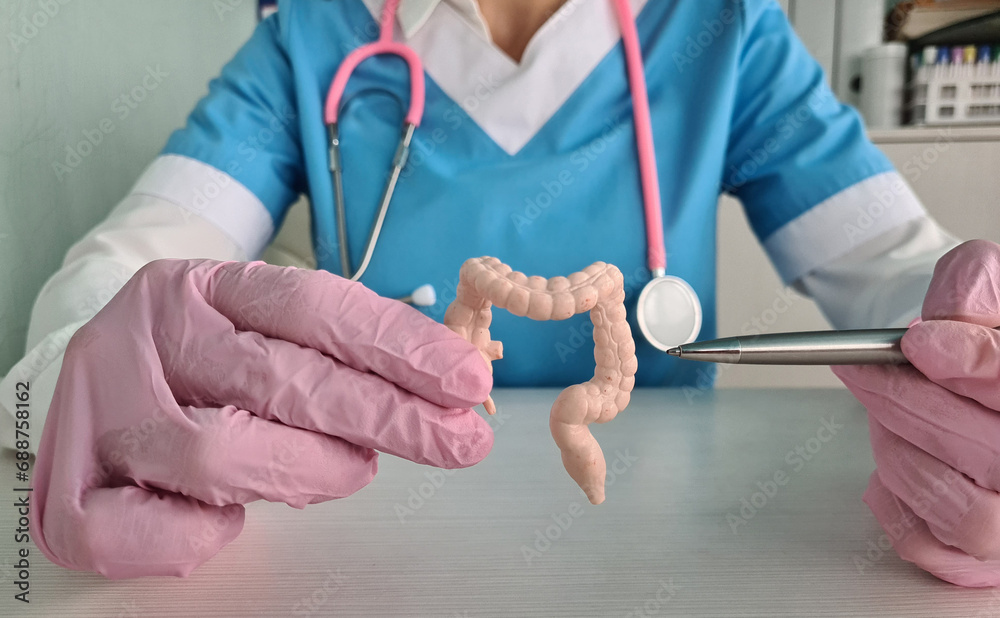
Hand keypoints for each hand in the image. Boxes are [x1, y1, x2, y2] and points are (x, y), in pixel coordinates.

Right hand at [30, 259, 492, 578]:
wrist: (79, 373)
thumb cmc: (198, 361)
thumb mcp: (261, 330)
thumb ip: (337, 359)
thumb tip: (439, 404)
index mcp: (201, 286)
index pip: (312, 307)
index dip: (397, 344)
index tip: (467, 381)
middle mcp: (148, 338)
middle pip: (279, 377)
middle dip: (384, 415)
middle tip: (455, 439)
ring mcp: (103, 411)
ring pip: (216, 453)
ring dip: (305, 471)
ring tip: (348, 471)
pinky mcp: (70, 489)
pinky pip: (144, 530)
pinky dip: (202, 534)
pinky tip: (231, 515)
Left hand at [834, 240, 999, 586]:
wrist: (964, 366)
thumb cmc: (981, 333)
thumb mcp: (984, 286)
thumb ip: (972, 289)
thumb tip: (949, 322)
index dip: (976, 365)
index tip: (920, 344)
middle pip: (993, 452)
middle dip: (910, 404)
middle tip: (865, 370)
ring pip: (966, 512)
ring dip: (903, 455)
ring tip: (886, 418)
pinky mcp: (982, 558)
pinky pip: (929, 545)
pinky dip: (894, 501)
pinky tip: (893, 461)